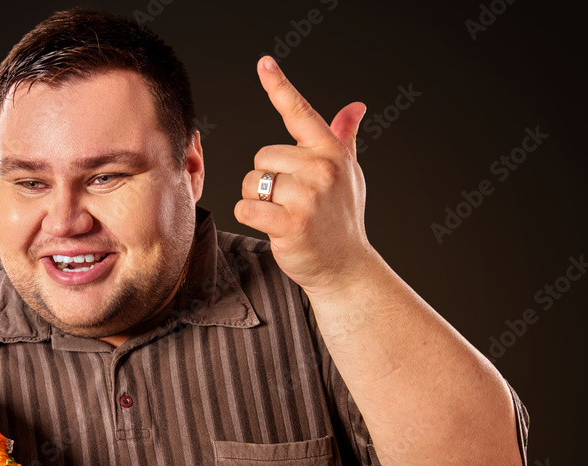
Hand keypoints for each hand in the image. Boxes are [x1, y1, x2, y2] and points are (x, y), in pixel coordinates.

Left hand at [234, 56, 371, 295]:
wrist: (346, 266)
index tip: (264, 63)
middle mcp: (321, 169)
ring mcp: (307, 196)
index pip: (300, 112)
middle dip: (265, 178)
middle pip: (261, 155)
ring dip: (257, 199)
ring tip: (283, 213)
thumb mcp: (348, 174)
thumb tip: (355, 107)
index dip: (279, 86)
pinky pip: (246, 207)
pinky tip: (272, 226)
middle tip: (289, 200)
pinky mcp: (290, 223)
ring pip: (251, 182)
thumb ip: (343, 138)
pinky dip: (250, 217)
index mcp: (331, 152)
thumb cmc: (342, 218)